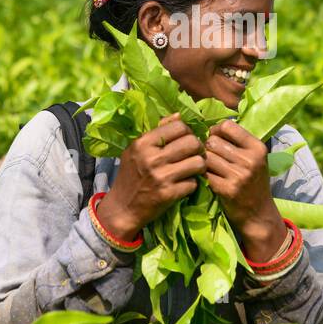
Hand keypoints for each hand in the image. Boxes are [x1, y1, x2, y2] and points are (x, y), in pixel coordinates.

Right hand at [97, 113, 206, 238]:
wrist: (122, 208)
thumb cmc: (131, 175)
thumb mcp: (137, 150)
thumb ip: (157, 131)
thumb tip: (178, 115)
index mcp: (143, 143)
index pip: (179, 126)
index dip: (188, 132)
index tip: (186, 141)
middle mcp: (152, 158)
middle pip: (192, 143)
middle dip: (198, 148)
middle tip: (195, 155)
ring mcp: (161, 177)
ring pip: (198, 163)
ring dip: (199, 167)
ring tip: (193, 169)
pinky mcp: (168, 194)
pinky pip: (194, 183)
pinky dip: (192, 184)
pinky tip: (185, 184)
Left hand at [204, 119, 286, 261]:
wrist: (258, 214)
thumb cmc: (253, 183)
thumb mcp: (255, 159)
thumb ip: (238, 142)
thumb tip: (210, 125)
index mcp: (258, 148)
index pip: (227, 126)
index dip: (216, 130)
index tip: (215, 139)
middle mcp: (250, 160)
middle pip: (213, 141)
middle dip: (207, 147)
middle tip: (210, 156)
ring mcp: (239, 175)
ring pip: (206, 157)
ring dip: (204, 162)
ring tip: (209, 168)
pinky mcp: (227, 189)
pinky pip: (205, 173)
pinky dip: (203, 175)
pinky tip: (209, 179)